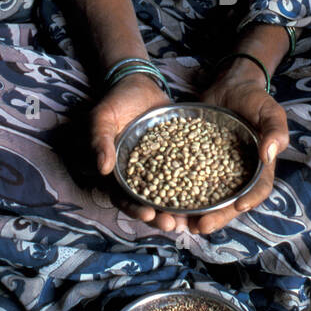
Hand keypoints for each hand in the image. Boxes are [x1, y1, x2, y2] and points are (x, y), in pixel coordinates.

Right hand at [90, 74, 185, 231]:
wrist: (139, 85)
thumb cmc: (115, 102)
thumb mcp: (103, 119)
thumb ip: (101, 142)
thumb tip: (103, 169)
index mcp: (118, 174)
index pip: (124, 199)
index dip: (135, 209)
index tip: (147, 214)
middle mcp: (140, 176)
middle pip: (149, 204)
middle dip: (161, 218)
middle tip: (174, 225)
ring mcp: (160, 169)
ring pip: (171, 196)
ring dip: (180, 210)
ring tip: (193, 219)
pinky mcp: (178, 158)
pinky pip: (187, 175)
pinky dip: (196, 187)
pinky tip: (209, 195)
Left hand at [186, 68, 289, 235]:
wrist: (230, 86)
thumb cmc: (255, 98)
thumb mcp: (270, 110)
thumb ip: (275, 131)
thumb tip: (269, 155)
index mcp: (260, 167)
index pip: (258, 189)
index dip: (249, 200)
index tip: (238, 206)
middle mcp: (239, 175)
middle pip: (229, 202)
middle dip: (217, 216)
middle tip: (200, 226)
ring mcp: (217, 171)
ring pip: (208, 198)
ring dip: (196, 213)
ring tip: (181, 224)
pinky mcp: (198, 162)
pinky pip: (190, 181)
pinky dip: (180, 193)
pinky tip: (166, 201)